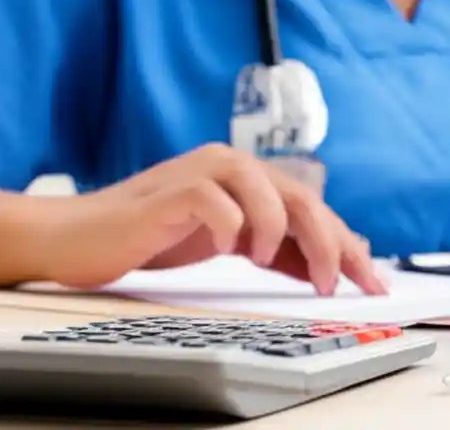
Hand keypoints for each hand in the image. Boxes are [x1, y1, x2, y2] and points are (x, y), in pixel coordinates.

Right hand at [35, 143, 385, 295]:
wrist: (78, 237)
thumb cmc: (152, 238)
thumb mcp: (227, 244)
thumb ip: (273, 248)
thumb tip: (323, 267)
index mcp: (249, 179)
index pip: (312, 208)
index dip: (345, 244)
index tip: (371, 280)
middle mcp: (232, 166)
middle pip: (302, 199)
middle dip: (330, 243)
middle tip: (340, 282)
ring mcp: (203, 172)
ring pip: (269, 191)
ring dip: (283, 231)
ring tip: (272, 262)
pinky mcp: (173, 190)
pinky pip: (218, 201)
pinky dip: (233, 226)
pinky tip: (230, 247)